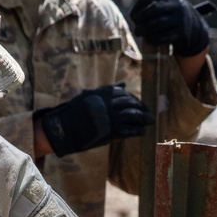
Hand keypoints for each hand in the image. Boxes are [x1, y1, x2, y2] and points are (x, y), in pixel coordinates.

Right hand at [38, 84, 152, 156]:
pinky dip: (138, 131)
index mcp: (105, 94)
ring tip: (150, 121)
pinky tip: (142, 131)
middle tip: (149, 113)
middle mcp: (111, 105)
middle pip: (132, 105)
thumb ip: (107, 90)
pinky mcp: (112, 132)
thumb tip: (123, 85)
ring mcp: (112, 118)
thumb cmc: (75, 112)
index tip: (139, 104)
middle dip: (142, 109)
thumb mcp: (90, 95)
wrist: (66, 127)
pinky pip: (129, 131)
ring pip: (134, 117)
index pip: (125, 95)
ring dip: (144, 119)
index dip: (135, 100)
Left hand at [129, 0, 209, 56]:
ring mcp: (181, 20)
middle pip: (155, 9)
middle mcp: (177, 6)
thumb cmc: (171, 11)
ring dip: (145, 29)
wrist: (192, 26)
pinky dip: (153, 39)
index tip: (132, 15)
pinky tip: (147, 39)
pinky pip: (164, 37)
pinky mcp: (182, 34)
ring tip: (138, 32)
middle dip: (141, 17)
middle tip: (135, 24)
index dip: (138, 6)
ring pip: (159, 23)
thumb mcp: (164, 0)